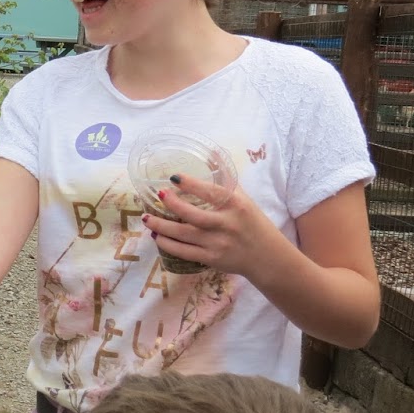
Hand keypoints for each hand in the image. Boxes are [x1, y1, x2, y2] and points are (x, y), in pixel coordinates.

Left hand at [140, 175, 285, 276]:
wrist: (267, 257)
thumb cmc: (253, 223)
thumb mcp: (245, 199)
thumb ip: (226, 180)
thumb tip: (210, 153)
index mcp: (236, 205)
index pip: (211, 192)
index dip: (191, 184)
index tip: (174, 177)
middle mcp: (226, 224)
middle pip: (193, 215)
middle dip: (172, 204)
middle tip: (158, 195)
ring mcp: (217, 243)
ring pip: (184, 235)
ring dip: (162, 226)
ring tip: (146, 218)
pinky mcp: (211, 259)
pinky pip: (184, 252)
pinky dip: (167, 244)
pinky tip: (156, 236)